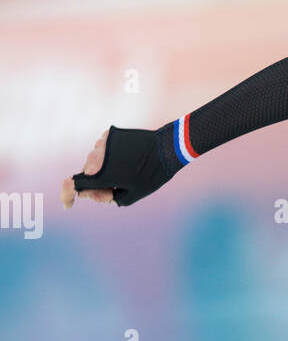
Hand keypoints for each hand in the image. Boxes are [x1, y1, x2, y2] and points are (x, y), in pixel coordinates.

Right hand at [66, 124, 180, 206]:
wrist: (167, 148)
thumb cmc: (151, 175)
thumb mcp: (130, 195)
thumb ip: (106, 196)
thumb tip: (88, 192)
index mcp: (102, 174)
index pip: (75, 184)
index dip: (67, 195)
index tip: (68, 204)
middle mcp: (98, 157)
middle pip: (87, 174)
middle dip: (96, 184)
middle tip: (114, 190)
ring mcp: (103, 144)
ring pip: (94, 160)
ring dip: (103, 169)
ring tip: (125, 173)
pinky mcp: (110, 136)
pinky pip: (102, 149)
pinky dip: (108, 157)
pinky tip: (124, 160)